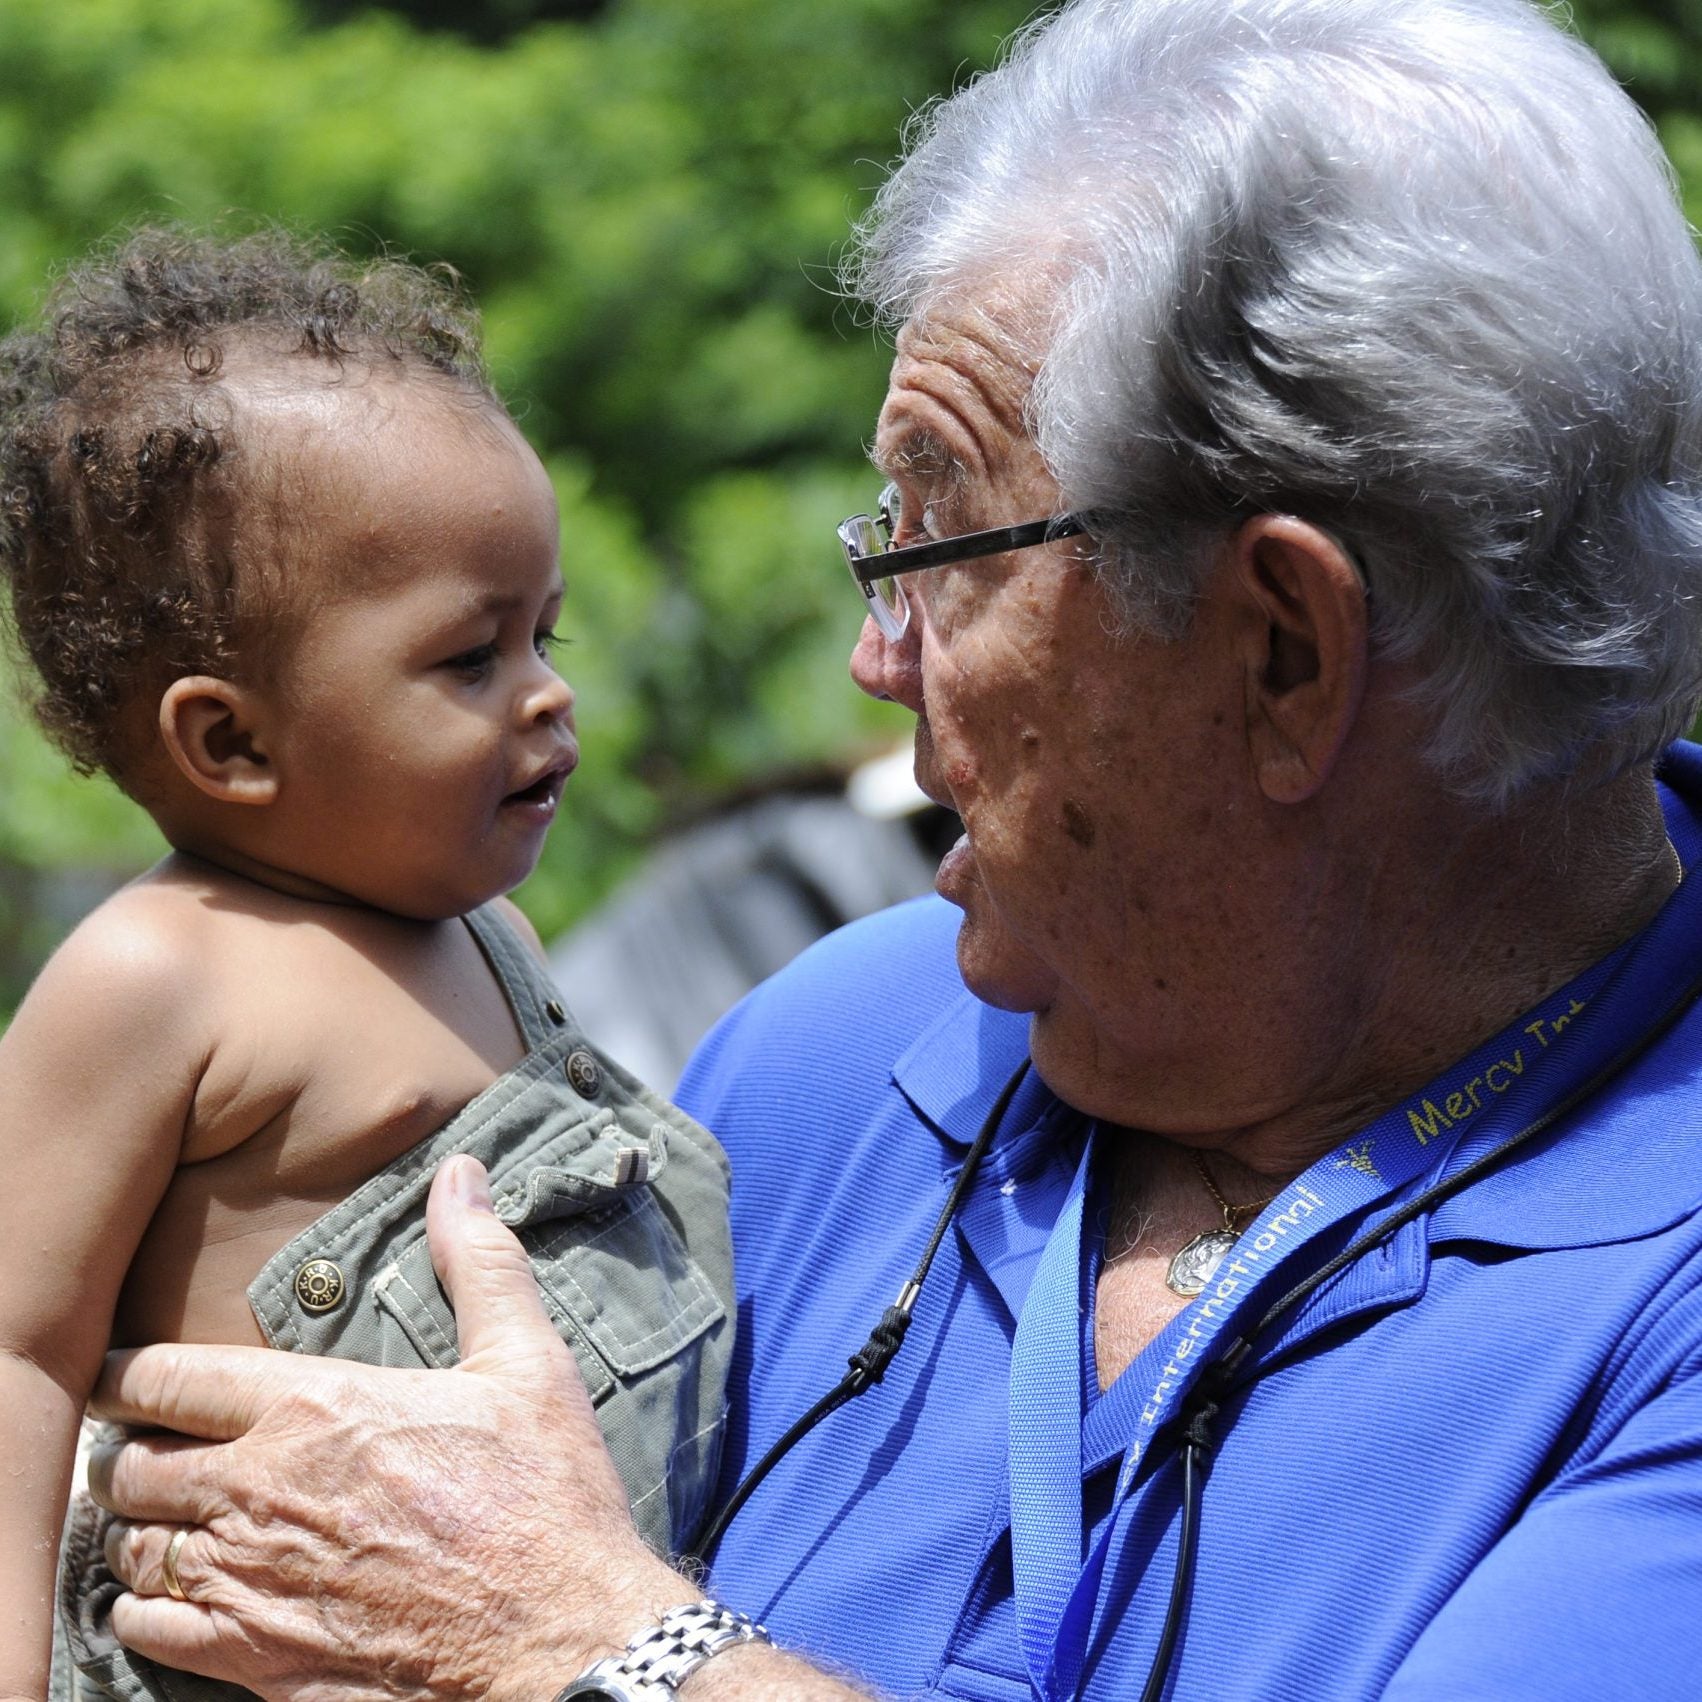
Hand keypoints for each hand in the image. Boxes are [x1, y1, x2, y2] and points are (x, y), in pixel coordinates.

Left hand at [88, 1156, 688, 1701]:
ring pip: (127, 1549)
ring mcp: (245, 1582)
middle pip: (128, 1467)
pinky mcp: (250, 1660)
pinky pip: (143, 1629)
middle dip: (131, 1453)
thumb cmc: (543, 1498)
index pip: (163, 1377)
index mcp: (313, 1408)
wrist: (557, 1641)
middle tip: (154, 1449)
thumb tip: (464, 1173)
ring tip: (166, 1519)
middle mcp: (257, 1491)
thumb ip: (479, 1262)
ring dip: (138, 1529)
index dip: (125, 1372)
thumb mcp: (526, 1362)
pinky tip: (176, 1595)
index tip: (121, 1374)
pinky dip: (143, 1608)